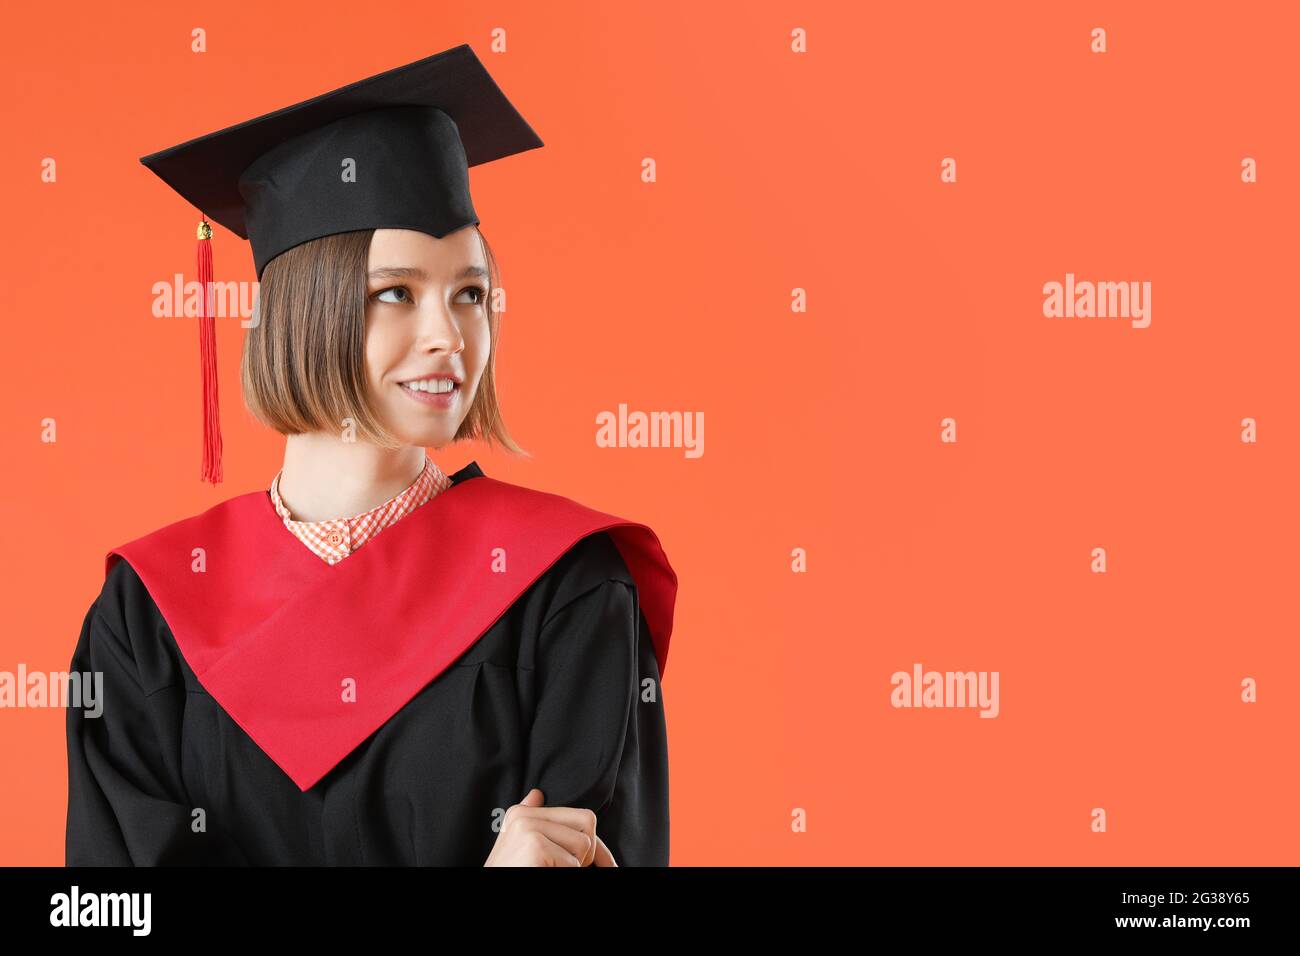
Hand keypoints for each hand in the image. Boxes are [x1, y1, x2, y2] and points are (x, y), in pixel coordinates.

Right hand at [483, 788, 617, 866]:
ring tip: (551, 868)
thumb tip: (536, 794)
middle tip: (571, 867)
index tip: (610, 866)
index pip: (580, 817)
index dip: (598, 846)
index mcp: (522, 812)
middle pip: (587, 821)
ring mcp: (529, 827)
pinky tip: (543, 871)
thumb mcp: (517, 844)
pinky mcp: (535, 845)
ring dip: (575, 866)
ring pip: (584, 843)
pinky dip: (564, 874)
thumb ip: (532, 819)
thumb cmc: (509, 870)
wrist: (490, 884)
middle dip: (589, 851)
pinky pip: (572, 863)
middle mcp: (525, 815)